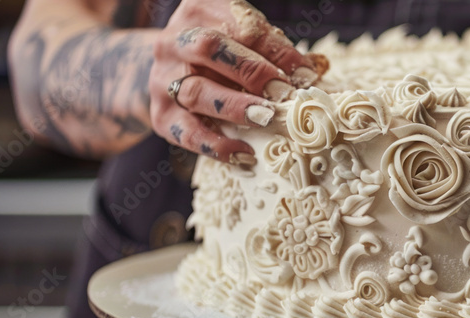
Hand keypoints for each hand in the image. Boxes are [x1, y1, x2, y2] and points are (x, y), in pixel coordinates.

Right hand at [149, 0, 324, 165]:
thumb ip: (272, 50)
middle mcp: (174, 41)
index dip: (277, 51)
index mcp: (199, 11)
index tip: (305, 74)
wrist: (171, 70)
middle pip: (209, 49)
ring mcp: (163, 78)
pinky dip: (216, 145)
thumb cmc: (221, 54)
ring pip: (196, 92)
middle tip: (282, 93)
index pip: (241, 27)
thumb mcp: (243, 39)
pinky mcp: (161, 114)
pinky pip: (187, 132)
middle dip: (251, 72)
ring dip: (235, 107)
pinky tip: (243, 152)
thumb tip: (308, 75)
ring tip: (266, 118)